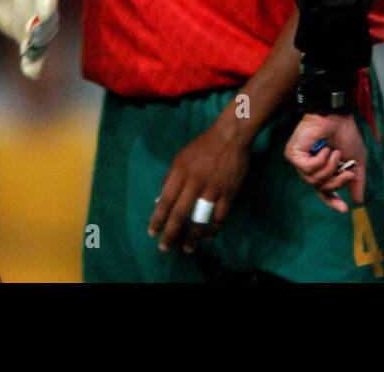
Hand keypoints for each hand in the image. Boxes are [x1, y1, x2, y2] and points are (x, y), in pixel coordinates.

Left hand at [0, 0, 58, 78]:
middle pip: (48, 21)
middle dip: (42, 31)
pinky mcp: (30, 38)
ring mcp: (38, 24)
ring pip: (42, 39)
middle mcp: (43, 7)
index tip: (43, 15)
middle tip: (34, 40)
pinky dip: (33, 63)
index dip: (45, 5)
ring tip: (30, 59)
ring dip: (37, 49)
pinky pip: (35, 52)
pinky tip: (31, 73)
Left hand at [149, 123, 250, 252]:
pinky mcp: (227, 192)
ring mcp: (212, 188)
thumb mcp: (181, 158)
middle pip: (179, 213)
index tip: (152, 233)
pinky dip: (213, 229)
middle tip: (165, 247)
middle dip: (170, 233)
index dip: (158, 218)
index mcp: (180, 172)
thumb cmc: (203, 146)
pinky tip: (208, 237)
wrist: (231, 136)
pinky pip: (219, 216)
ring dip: (192, 236)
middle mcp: (194, 182)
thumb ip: (171, 178)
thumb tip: (160, 201)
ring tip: (187, 248)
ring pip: (199, 218)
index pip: (165, 200)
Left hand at [284, 112, 364, 212]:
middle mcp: (310, 168)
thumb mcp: (356, 160)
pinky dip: (320, 161)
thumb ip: (356, 181)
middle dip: (337, 183)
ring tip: (335, 153)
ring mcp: (301, 162)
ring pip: (314, 181)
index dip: (333, 201)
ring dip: (329, 169)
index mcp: (324, 169)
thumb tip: (359, 201)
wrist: (337, 116)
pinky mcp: (293, 155)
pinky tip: (324, 150)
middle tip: (348, 173)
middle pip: (321, 188)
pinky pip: (307, 169)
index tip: (344, 209)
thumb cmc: (345, 133)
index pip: (325, 192)